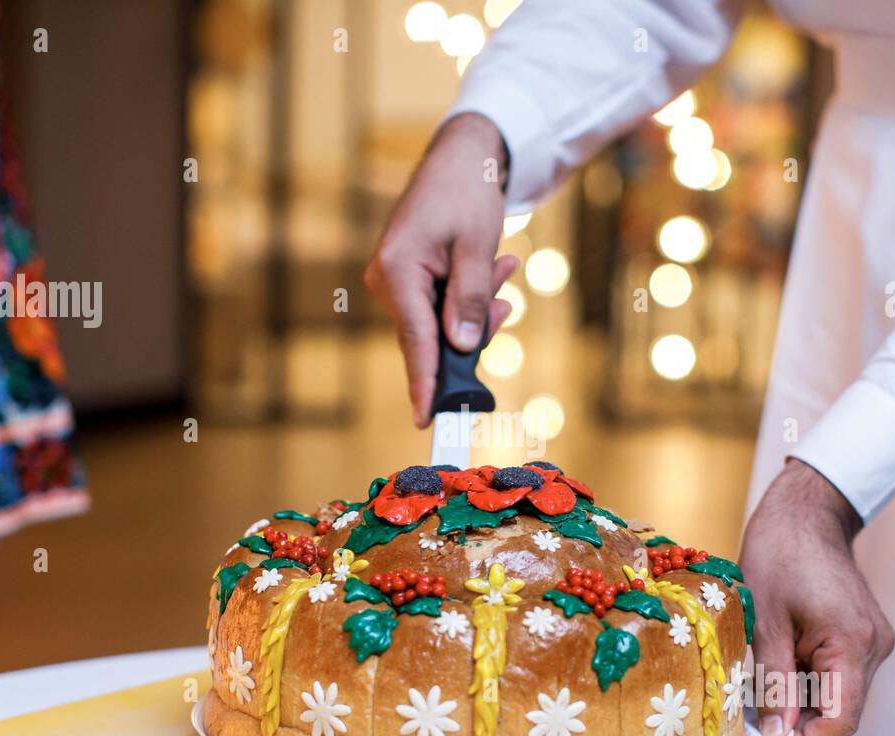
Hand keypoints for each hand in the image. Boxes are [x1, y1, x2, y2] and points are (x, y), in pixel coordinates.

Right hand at [364, 112, 519, 426]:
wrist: (463, 155)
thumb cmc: (468, 191)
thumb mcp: (478, 247)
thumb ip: (472, 300)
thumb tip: (463, 348)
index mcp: (396, 271)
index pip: (415, 342)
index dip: (425, 385)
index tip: (426, 422)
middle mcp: (387, 279)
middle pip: (430, 337)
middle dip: (472, 330)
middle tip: (507, 301)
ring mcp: (396, 281)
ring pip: (440, 324)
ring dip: (477, 308)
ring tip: (504, 266)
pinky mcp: (409, 280)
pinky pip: (440, 307)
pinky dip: (469, 298)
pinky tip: (495, 269)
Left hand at [739, 459, 894, 735]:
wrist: (805, 512)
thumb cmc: (780, 554)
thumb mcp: (765, 621)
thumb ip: (773, 681)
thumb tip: (774, 734)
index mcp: (853, 642)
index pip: (841, 718)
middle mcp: (873, 646)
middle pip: (841, 710)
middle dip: (799, 726)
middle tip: (754, 729)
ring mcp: (872, 640)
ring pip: (838, 693)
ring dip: (801, 703)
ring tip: (757, 697)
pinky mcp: (863, 634)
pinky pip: (837, 672)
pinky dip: (807, 682)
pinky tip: (776, 673)